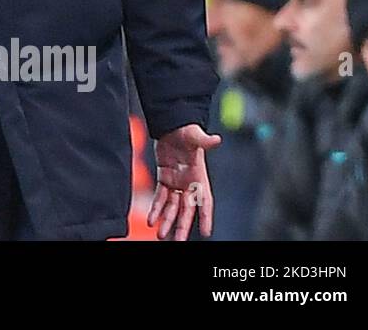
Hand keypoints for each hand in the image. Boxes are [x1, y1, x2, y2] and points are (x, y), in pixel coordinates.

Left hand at [147, 123, 221, 239]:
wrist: (172, 126)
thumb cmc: (187, 131)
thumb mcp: (194, 136)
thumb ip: (204, 140)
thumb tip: (216, 139)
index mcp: (200, 177)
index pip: (205, 201)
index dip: (206, 216)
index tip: (206, 232)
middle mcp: (189, 184)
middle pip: (186, 210)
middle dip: (182, 226)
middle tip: (178, 241)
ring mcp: (177, 183)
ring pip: (172, 207)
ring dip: (167, 221)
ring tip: (161, 235)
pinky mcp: (165, 179)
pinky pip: (160, 197)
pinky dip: (156, 209)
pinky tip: (151, 220)